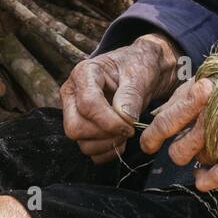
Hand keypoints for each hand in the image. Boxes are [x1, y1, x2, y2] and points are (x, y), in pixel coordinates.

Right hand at [59, 33, 180, 163]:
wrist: (143, 69)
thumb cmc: (139, 66)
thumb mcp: (139, 74)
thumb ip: (131, 94)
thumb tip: (124, 117)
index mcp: (83, 73)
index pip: (87, 105)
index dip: (110, 121)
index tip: (131, 123)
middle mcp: (73, 94)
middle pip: (76, 127)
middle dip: (105, 134)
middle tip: (128, 129)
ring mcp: (75, 112)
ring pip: (82, 142)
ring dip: (108, 144)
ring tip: (127, 132)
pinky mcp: (83, 127)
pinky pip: (90, 152)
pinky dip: (107, 152)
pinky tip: (121, 140)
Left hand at [139, 47, 217, 190]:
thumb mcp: (217, 70)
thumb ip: (191, 90)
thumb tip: (166, 108)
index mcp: (204, 94)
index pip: (168, 120)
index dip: (154, 135)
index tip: (148, 143)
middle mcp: (215, 117)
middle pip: (181, 148)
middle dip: (172, 151)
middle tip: (170, 150)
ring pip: (202, 159)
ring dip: (196, 159)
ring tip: (198, 152)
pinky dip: (211, 179)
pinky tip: (201, 180)